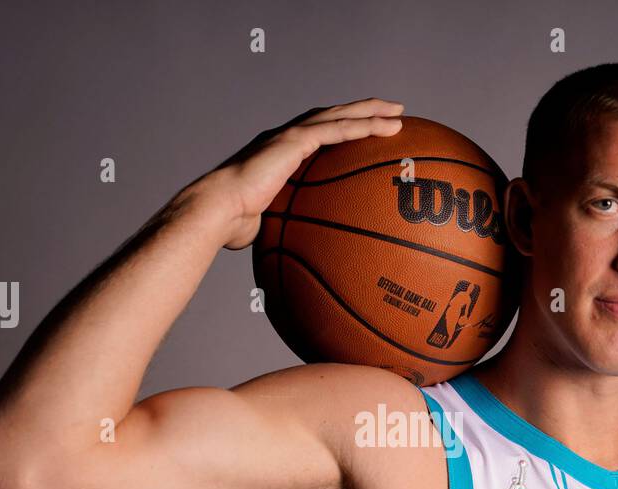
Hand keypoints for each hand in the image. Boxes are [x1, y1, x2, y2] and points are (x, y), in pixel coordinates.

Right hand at [200, 97, 404, 250]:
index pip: (318, 134)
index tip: (366, 129)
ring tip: (399, 112)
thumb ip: (283, 225)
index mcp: (281, 152)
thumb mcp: (267, 223)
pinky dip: (363, 127)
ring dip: (371, 113)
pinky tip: (385, 126)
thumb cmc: (234, 223)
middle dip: (364, 111)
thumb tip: (291, 249)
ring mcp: (291, 136)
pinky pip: (337, 130)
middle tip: (393, 110)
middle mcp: (287, 138)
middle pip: (334, 117)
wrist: (219, 209)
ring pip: (340, 117)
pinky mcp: (294, 141)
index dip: (343, 128)